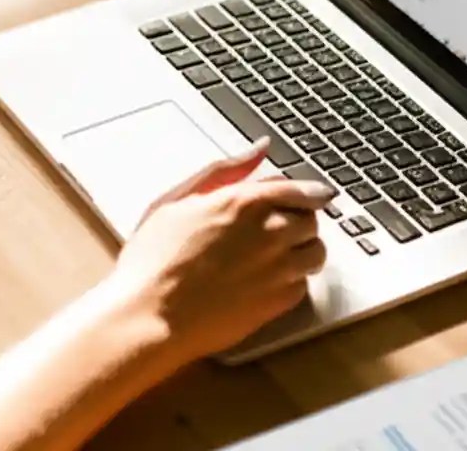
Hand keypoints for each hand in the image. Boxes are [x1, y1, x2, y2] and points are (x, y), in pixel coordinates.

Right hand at [106, 140, 335, 365]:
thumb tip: (260, 149)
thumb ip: (225, 170)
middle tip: (277, 228)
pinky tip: (266, 281)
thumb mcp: (177, 199)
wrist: (149, 316)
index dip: (306, 192)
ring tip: (276, 256)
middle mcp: (270, 233)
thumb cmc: (153, 260)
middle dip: (299, 220)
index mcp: (246, 202)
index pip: (302, 189)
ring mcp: (278, 270)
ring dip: (302, 250)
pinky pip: (304, 285)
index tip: (310, 196)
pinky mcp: (278, 303)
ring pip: (316, 253)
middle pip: (312, 219)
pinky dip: (293, 280)